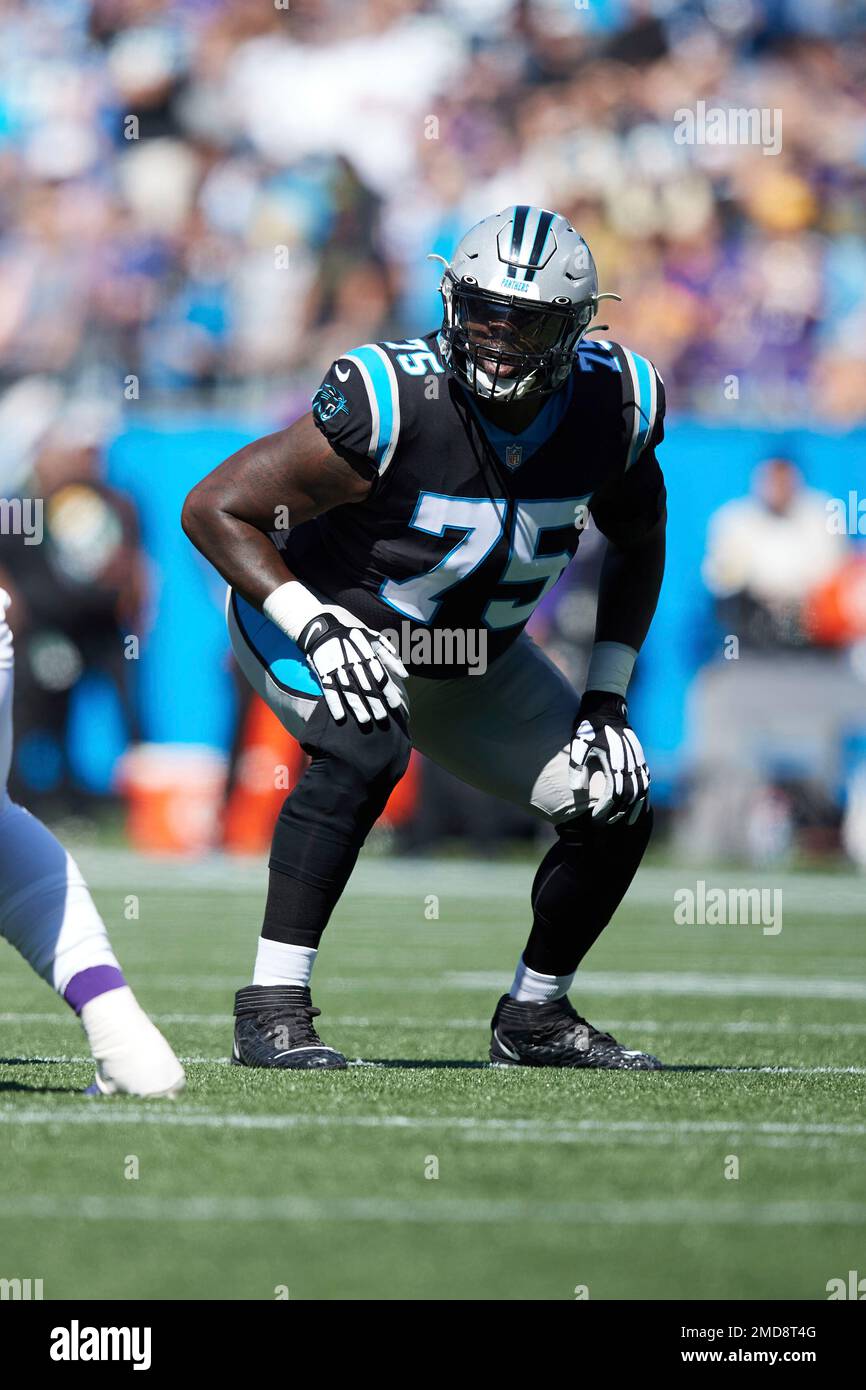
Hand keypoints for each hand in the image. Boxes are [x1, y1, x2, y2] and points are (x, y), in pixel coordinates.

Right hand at [297, 608, 406, 726]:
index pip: (380, 675)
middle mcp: (353, 661)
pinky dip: (334, 703)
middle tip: (383, 718)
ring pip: (349, 690)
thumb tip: (405, 675)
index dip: (388, 691)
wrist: (323, 630)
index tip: (395, 705)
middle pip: (366, 685)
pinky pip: (329, 690)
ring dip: (357, 706)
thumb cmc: (353, 638)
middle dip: (375, 703)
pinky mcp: (323, 672)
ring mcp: (337, 667)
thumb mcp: (373, 640)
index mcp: (366, 653)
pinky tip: (341, 717)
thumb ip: (390, 657)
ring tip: (365, 720)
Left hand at [568, 691, 649, 823]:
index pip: (614, 793)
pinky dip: (644, 796)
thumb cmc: (588, 726)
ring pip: (642, 791)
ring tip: (624, 822)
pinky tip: (639, 806)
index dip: (605, 808)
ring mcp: (638, 760)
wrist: (606, 707)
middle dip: (618, 812)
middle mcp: (630, 762)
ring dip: (634, 808)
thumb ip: (577, 766)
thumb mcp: (578, 744)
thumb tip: (576, 789)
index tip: (595, 818)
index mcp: (614, 760)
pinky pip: (646, 781)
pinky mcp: (640, 758)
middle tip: (605, 823)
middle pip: (629, 796)